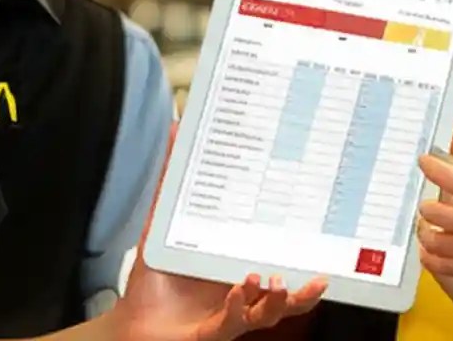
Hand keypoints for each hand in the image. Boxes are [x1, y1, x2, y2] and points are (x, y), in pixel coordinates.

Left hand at [112, 123, 327, 340]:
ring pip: (271, 312)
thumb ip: (171, 180)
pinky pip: (234, 322)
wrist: (132, 324)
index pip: (282, 257)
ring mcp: (232, 313)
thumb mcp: (164, 224)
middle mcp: (243, 292)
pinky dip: (239, 306)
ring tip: (274, 279)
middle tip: (318, 272)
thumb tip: (176, 131)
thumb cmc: (155, 279)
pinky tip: (237, 290)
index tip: (320, 224)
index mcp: (239, 264)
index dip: (306, 249)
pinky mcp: (212, 330)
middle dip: (305, 284)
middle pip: (289, 292)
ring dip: (279, 299)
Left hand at [416, 142, 452, 288]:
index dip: (429, 166)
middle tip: (428, 203)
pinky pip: (443, 268)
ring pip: (432, 241)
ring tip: (427, 228)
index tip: (424, 163)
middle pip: (431, 211)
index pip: (446, 176)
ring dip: (426, 231)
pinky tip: (431, 252)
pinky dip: (431, 258)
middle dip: (427, 205)